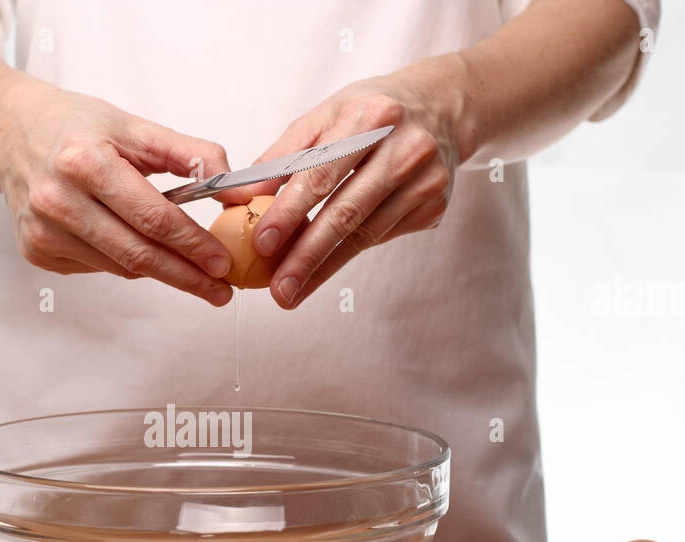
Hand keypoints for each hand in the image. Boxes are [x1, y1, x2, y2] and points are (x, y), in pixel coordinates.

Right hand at [0, 66, 234, 306]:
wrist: (8, 133)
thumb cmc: (76, 127)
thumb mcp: (132, 125)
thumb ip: (188, 153)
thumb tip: (233, 189)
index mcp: (84, 162)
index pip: (152, 217)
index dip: (192, 245)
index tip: (223, 263)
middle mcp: (57, 200)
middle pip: (137, 254)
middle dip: (186, 277)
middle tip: (220, 290)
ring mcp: (43, 231)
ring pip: (119, 267)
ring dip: (160, 273)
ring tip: (191, 273)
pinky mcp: (35, 251)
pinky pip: (97, 268)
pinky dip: (124, 263)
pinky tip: (132, 247)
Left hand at [231, 62, 465, 308]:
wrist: (441, 108)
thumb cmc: (371, 112)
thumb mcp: (325, 116)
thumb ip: (283, 156)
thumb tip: (242, 196)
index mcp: (370, 117)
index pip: (322, 173)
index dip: (290, 212)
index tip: (263, 244)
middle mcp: (405, 148)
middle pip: (347, 212)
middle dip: (307, 255)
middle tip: (280, 289)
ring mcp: (425, 181)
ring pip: (365, 235)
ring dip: (324, 267)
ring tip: (292, 290)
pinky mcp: (434, 206)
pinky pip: (381, 237)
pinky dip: (348, 254)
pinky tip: (324, 267)